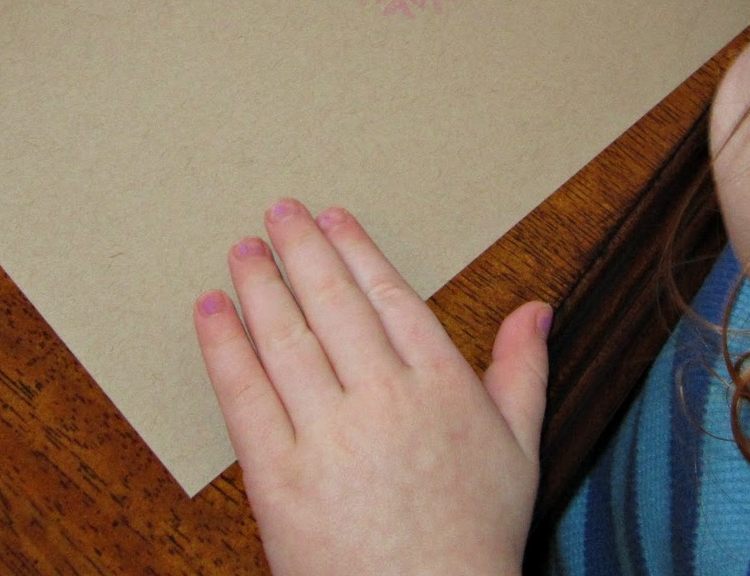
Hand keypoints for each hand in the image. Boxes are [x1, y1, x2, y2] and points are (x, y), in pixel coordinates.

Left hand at [195, 199, 551, 575]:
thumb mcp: (520, 448)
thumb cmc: (476, 537)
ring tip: (241, 250)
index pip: (389, 297)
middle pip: (333, 304)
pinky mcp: (279, 477)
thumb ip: (523, 369)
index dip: (355, 251)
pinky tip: (211, 310)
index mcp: (441, 384)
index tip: (332, 217)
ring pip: (287, 339)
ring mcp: (328, 435)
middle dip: (301, 249)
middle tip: (277, 211)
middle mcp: (383, 398)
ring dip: (259, 286)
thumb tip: (538, 307)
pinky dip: (225, 347)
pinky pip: (245, 396)